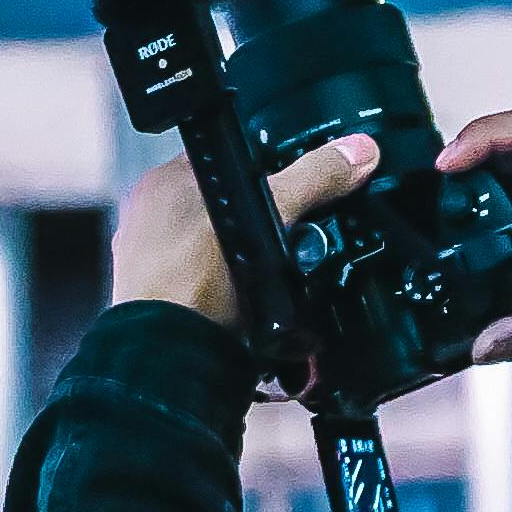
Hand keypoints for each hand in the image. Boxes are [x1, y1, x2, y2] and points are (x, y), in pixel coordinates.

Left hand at [112, 132, 379, 325]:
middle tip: (299, 237)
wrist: (169, 359)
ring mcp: (162, 267)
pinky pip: (223, 294)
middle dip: (269, 224)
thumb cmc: (191, 280)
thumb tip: (355, 153)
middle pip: (231, 208)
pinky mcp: (176, 307)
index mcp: (166, 184)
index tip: (302, 183)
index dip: (270, 166)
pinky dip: (246, 300)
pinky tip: (263, 309)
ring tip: (286, 278)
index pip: (227, 158)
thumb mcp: (268, 217)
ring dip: (258, 266)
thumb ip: (314, 179)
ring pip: (227, 254)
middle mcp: (156, 222)